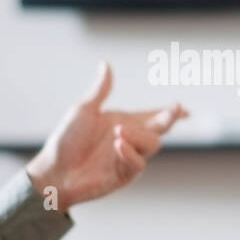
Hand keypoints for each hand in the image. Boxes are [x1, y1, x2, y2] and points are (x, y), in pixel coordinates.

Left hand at [26, 62, 187, 211]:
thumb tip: (106, 65)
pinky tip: (118, 145)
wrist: (54, 170)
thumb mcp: (83, 110)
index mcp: (125, 122)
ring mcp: (129, 157)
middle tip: (175, 110)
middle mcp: (130, 139)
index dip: (170, 112)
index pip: (153, 116)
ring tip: (118, 133)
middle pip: (159, 128)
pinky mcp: (125, 174)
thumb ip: (100, 90)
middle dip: (169, 118)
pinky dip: (129, 152)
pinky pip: (138, 163)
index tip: (184, 108)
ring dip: (139, 136)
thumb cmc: (67, 140)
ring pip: (152, 144)